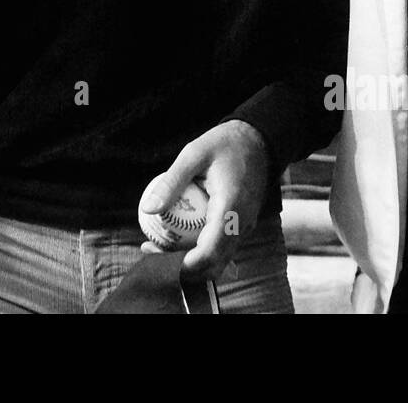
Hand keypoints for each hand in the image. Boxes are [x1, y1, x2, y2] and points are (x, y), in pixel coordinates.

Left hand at [138, 120, 270, 280]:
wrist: (259, 140)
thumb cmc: (225, 144)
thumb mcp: (193, 154)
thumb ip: (171, 182)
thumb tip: (148, 208)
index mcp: (231, 208)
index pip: (209, 252)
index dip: (185, 265)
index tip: (158, 259)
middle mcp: (242, 224)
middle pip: (213, 263)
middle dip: (183, 267)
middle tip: (151, 249)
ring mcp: (245, 227)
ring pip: (218, 258)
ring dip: (190, 259)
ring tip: (157, 243)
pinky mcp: (243, 226)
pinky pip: (221, 246)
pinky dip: (200, 247)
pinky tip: (177, 233)